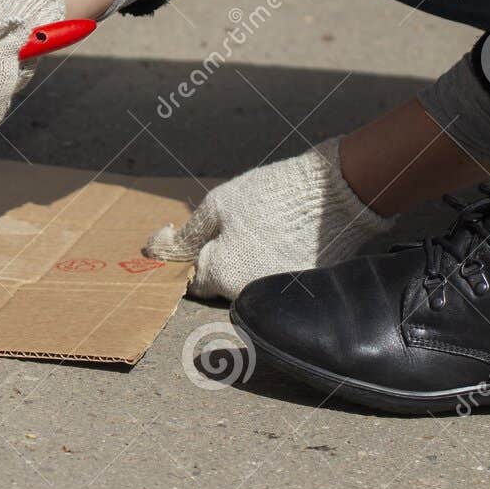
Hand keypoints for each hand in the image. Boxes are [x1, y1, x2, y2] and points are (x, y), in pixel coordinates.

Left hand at [145, 137, 393, 299]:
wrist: (335, 193)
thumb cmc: (270, 196)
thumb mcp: (216, 206)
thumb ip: (186, 236)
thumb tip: (154, 252)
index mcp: (222, 277)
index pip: (193, 280)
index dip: (190, 255)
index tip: (195, 231)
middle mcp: (248, 295)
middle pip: (221, 281)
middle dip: (219, 255)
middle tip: (233, 223)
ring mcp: (279, 294)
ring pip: (247, 280)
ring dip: (245, 258)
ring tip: (261, 226)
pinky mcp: (303, 287)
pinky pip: (276, 277)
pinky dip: (273, 259)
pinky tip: (282, 234)